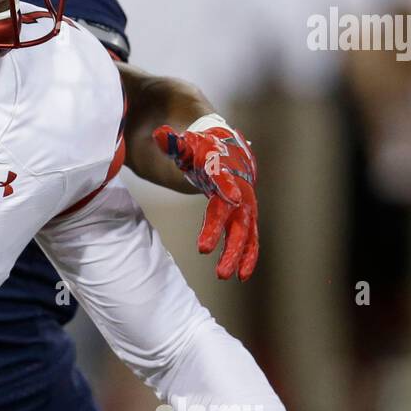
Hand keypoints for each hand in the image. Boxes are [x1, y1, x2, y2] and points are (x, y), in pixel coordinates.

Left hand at [153, 121, 257, 280]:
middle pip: (236, 214)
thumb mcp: (186, 143)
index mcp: (223, 169)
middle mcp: (240, 188)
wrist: (226, 148)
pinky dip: (247, 254)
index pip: (225, 178)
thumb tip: (160, 134)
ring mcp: (246, 204)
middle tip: (210, 258)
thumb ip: (172, 143)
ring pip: (245, 231)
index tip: (234, 198)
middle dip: (225, 236)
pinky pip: (250, 237)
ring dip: (238, 254)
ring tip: (225, 275)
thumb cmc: (202, 148)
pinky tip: (241, 274)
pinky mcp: (246, 215)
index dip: (229, 187)